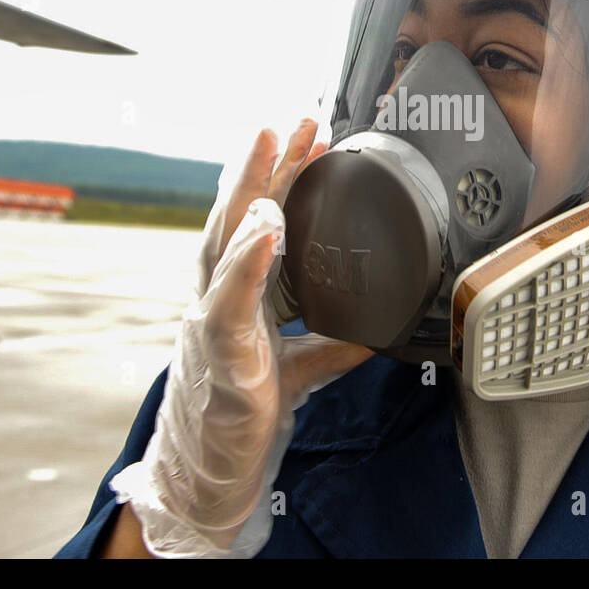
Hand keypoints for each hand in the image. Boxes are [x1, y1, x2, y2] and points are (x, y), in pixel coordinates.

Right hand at [109, 120, 374, 556]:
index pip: (261, 221)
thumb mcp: (299, 370)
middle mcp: (222, 295)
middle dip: (266, 164)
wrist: (215, 470)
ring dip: (249, 190)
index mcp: (241, 294)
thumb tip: (373, 333)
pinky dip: (249, 260)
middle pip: (242, 215)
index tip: (309, 137)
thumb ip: (331, 345)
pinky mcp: (221, 352)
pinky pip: (232, 299)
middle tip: (292, 118)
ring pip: (227, 242)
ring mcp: (216, 319)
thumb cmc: (244, 411)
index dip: (282, 177)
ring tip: (270, 147)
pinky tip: (267, 227)